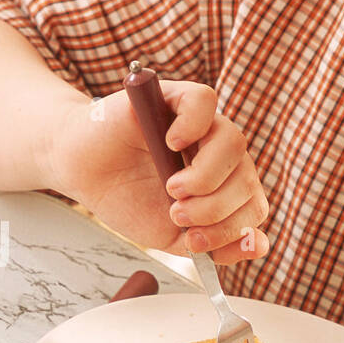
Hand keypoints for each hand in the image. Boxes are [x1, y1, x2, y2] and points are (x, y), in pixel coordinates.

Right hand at [44, 81, 270, 264]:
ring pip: (233, 143)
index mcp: (227, 186)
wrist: (83, 173)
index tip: (193, 243)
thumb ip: (215, 246)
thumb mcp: (174, 237)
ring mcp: (202, 124)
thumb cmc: (128, 199)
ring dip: (206, 177)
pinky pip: (205, 101)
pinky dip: (193, 125)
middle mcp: (221, 154)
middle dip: (215, 210)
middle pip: (248, 179)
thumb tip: (260, 246)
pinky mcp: (176, 96)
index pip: (254, 207)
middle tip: (177, 215)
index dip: (232, 230)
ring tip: (173, 189)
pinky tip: (171, 144)